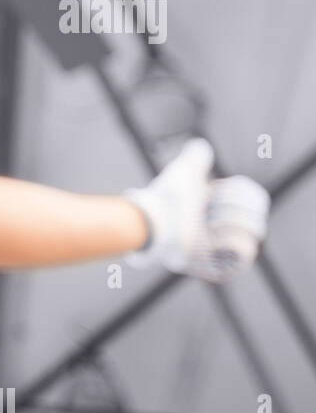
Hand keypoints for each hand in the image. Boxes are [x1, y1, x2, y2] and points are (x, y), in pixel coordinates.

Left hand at [122, 138, 269, 282]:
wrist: (153, 219)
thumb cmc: (165, 198)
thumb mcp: (184, 173)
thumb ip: (195, 158)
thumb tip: (201, 147)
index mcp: (222, 210)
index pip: (256, 198)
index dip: (238, 190)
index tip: (214, 190)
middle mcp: (225, 231)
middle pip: (259, 214)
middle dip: (234, 204)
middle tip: (209, 207)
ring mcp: (222, 250)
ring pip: (256, 231)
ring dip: (230, 220)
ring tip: (208, 223)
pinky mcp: (218, 266)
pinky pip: (246, 254)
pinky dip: (230, 242)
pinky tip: (209, 239)